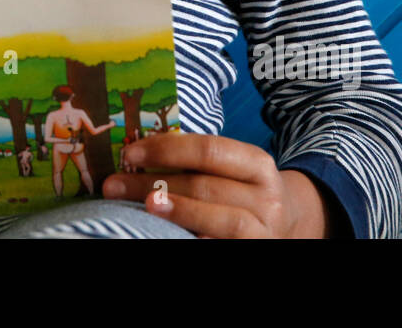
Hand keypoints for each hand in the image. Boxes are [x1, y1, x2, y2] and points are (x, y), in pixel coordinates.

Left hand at [103, 133, 328, 237]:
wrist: (288, 226)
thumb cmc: (245, 192)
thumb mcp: (235, 171)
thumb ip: (200, 162)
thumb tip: (138, 157)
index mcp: (257, 163)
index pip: (208, 150)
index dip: (165, 150)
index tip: (129, 154)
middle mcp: (267, 196)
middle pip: (203, 185)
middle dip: (153, 183)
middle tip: (114, 184)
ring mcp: (263, 230)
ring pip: (214, 218)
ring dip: (173, 211)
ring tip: (142, 205)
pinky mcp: (254, 251)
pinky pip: (219, 245)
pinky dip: (194, 238)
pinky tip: (168, 236)